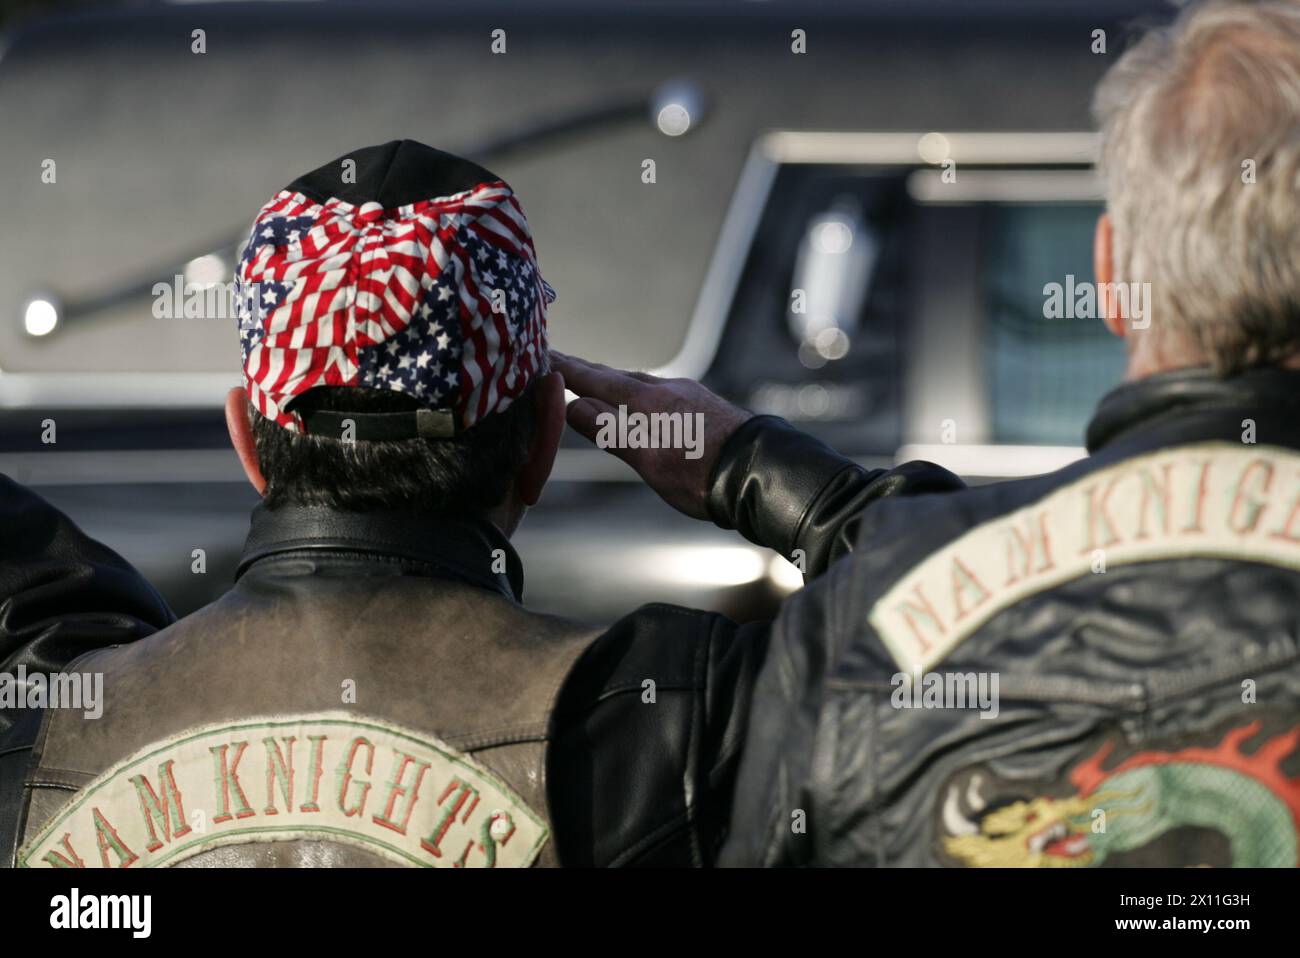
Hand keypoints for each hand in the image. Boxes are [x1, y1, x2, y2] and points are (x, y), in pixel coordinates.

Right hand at [553, 351, 753, 519]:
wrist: (761, 473)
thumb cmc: (701, 473)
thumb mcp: (647, 458)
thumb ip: (610, 430)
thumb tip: (572, 406)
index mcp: (647, 401)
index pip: (597, 380)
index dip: (568, 370)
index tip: (544, 354)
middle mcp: (667, 390)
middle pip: (618, 376)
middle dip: (588, 370)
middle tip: (562, 361)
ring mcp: (689, 395)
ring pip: (641, 383)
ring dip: (615, 381)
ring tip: (597, 381)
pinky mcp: (705, 407)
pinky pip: (661, 392)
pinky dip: (640, 392)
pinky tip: (645, 402)